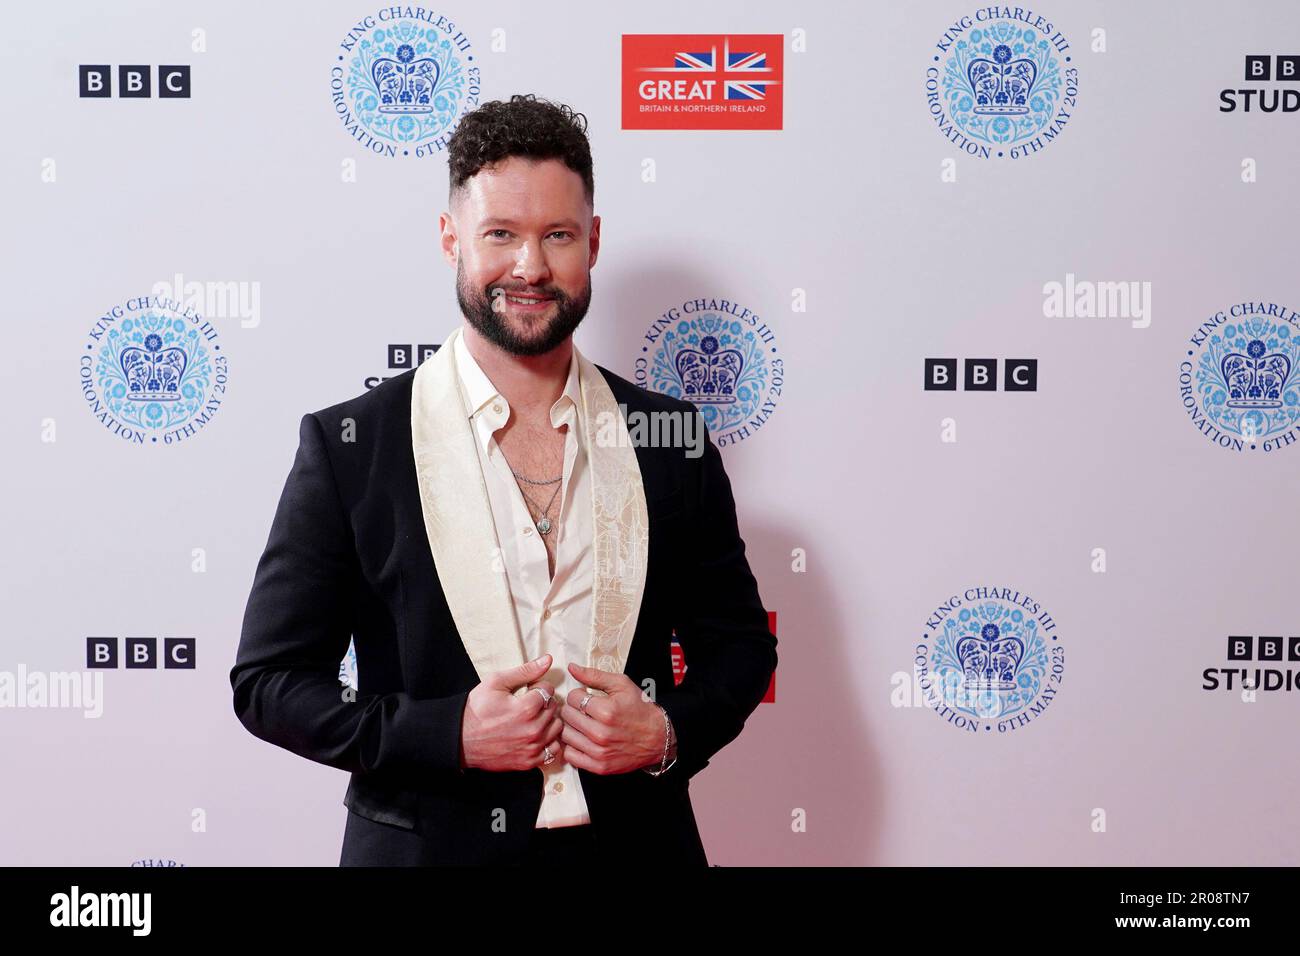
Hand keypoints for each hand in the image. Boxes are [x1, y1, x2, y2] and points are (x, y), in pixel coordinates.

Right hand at [460, 654, 564, 771]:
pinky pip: (553, 750)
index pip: (548, 690)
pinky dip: (548, 741)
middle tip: (528, 704)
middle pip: (554, 708)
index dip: (538, 687)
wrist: (461, 739)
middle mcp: (533, 730)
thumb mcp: (496, 682)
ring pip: (557, 728)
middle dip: (543, 703)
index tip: (528, 691)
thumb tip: (548, 660)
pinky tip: (536, 735)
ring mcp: (532, 748)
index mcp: (527, 709)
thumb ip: (525, 671)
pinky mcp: (529, 762)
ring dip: (548, 721)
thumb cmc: (477, 709)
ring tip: (532, 719)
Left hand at [558, 662, 666, 774]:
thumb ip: (595, 676)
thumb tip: (572, 668)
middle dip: (574, 709)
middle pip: (567, 716)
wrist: (658, 738)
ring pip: (565, 735)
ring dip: (572, 728)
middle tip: (584, 710)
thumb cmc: (640, 709)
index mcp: (607, 711)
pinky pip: (570, 756)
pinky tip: (583, 740)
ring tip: (583, 724)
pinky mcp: (599, 766)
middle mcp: (601, 733)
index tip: (586, 697)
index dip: (578, 694)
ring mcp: (599, 752)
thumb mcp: (622, 685)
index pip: (573, 698)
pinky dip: (573, 747)